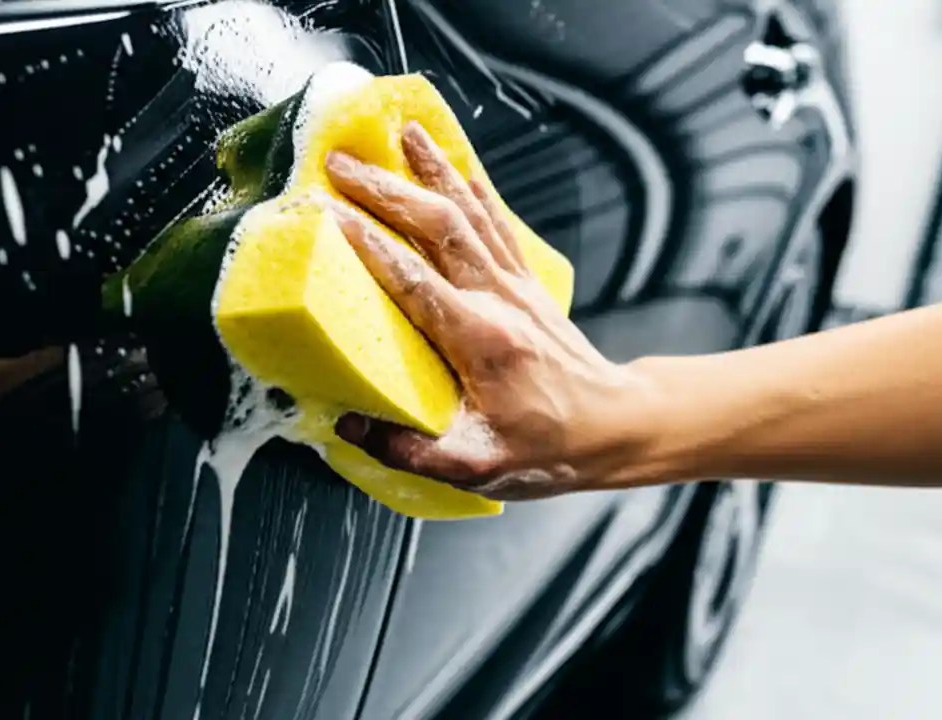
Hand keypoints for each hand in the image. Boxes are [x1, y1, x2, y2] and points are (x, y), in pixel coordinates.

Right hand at [324, 122, 660, 499]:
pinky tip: (457, 165)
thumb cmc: (548, 449)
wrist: (613, 427)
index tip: (328, 214)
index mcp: (479, 341)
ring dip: (432, 170)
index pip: (414, 280)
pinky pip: (498, 223)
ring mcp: (515, 286)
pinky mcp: (526, 284)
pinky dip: (475, 189)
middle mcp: (498, 300)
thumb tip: (350, 426)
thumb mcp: (477, 468)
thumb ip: (410, 451)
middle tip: (340, 164)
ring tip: (400, 132)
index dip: (369, 244)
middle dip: (385, 190)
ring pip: (470, 212)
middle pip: (438, 228)